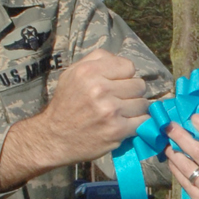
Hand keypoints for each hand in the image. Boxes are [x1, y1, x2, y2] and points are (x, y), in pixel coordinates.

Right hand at [0, 50, 150, 190]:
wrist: (54, 137)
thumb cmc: (66, 104)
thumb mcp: (72, 74)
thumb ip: (97, 60)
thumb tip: (122, 61)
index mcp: (89, 71)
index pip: (129, 66)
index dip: (125, 76)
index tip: (117, 84)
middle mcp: (100, 89)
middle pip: (139, 85)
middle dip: (133, 92)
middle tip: (121, 99)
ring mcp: (110, 111)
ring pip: (143, 104)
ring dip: (136, 109)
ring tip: (122, 112)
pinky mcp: (117, 130)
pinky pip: (143, 122)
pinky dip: (139, 123)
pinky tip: (128, 124)